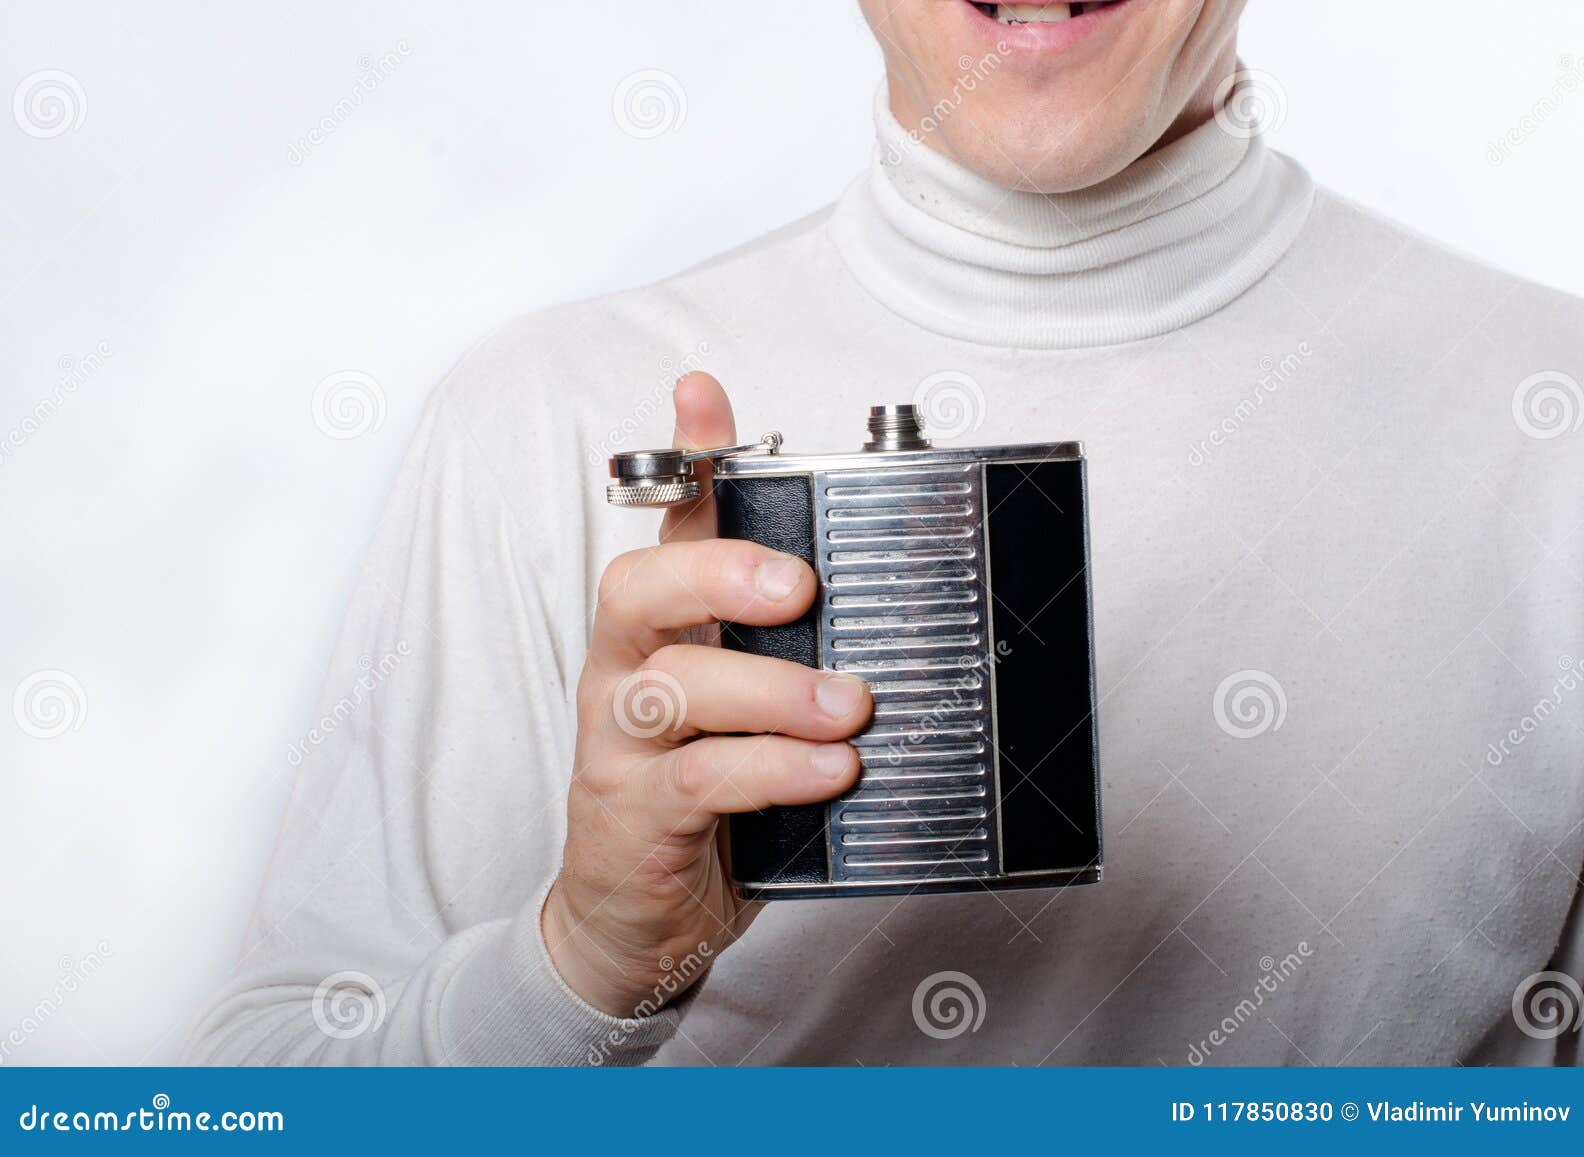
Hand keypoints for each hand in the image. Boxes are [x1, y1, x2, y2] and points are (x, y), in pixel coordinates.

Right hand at [543, 372, 872, 1017]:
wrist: (636, 920)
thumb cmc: (705, 801)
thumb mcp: (747, 715)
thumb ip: (792, 656)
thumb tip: (878, 611)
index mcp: (660, 631)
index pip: (666, 526)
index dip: (684, 459)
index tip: (704, 392)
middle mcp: (626, 671)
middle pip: (636, 587)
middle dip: (716, 570)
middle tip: (799, 585)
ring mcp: (619, 743)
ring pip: (672, 687)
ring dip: (770, 691)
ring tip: (850, 708)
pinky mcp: (632, 814)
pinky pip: (699, 780)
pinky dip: (772, 769)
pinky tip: (830, 770)